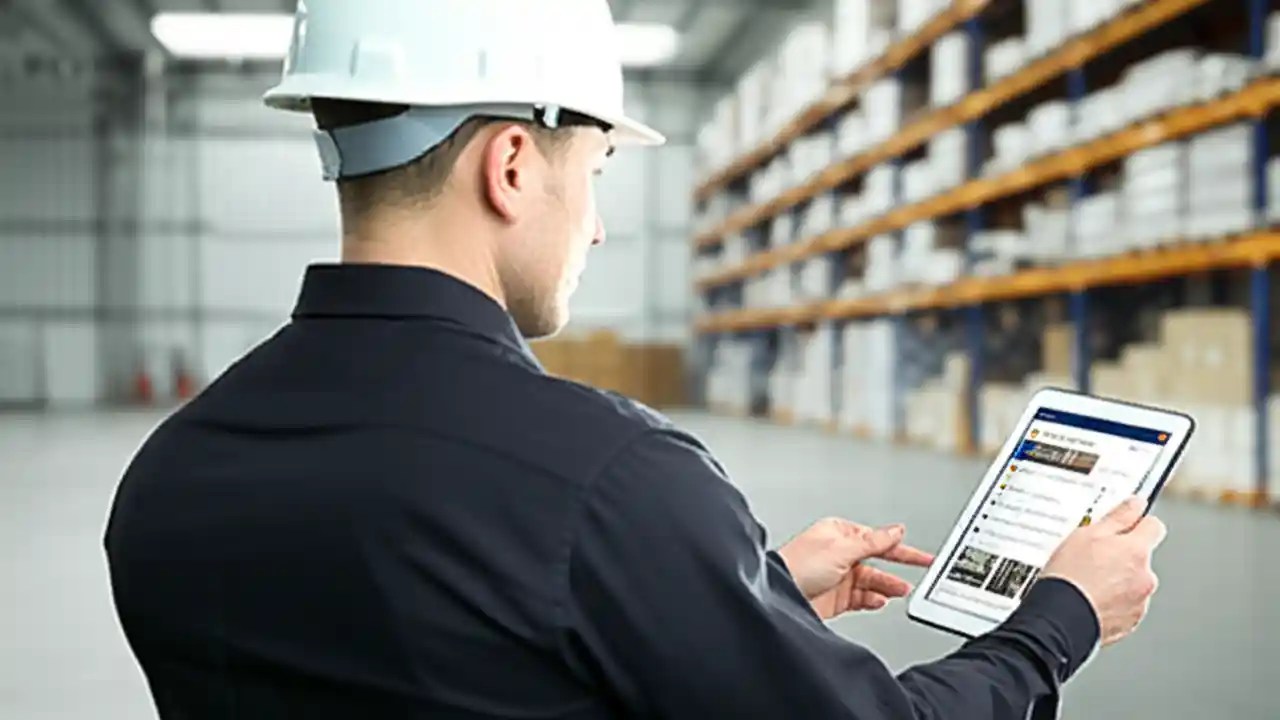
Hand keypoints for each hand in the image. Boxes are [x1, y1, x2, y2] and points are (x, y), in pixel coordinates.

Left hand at [777, 518, 933, 619]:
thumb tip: (896, 530)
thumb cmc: (797, 565)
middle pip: (877, 561)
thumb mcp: (842, 548)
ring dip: (887, 585)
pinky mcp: (835, 598)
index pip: (878, 539)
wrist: (778, 595)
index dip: (901, 547)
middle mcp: (838, 554)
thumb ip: (873, 541)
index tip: (922, 555)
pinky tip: (879, 601)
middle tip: (921, 572)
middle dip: (897, 568)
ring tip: (901, 590)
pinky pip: (860, 598)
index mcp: (839, 534)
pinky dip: (872, 600)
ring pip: (871, 581)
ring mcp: (837, 576)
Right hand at [1042, 497, 1166, 645]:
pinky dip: (1112, 602)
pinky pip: (1126, 606)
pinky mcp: (1130, 622)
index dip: (1137, 523)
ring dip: (1117, 580)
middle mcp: (1145, 577)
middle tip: (1092, 557)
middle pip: (1141, 557)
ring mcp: (1140, 602)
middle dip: (1122, 556)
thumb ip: (1117, 517)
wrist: (1061, 619)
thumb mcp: (1087, 534)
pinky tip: (1090, 598)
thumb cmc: (1070, 577)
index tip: (1124, 524)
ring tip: (1088, 582)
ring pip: (1133, 582)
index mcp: (1136, 551)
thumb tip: (1136, 504)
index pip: (1153, 526)